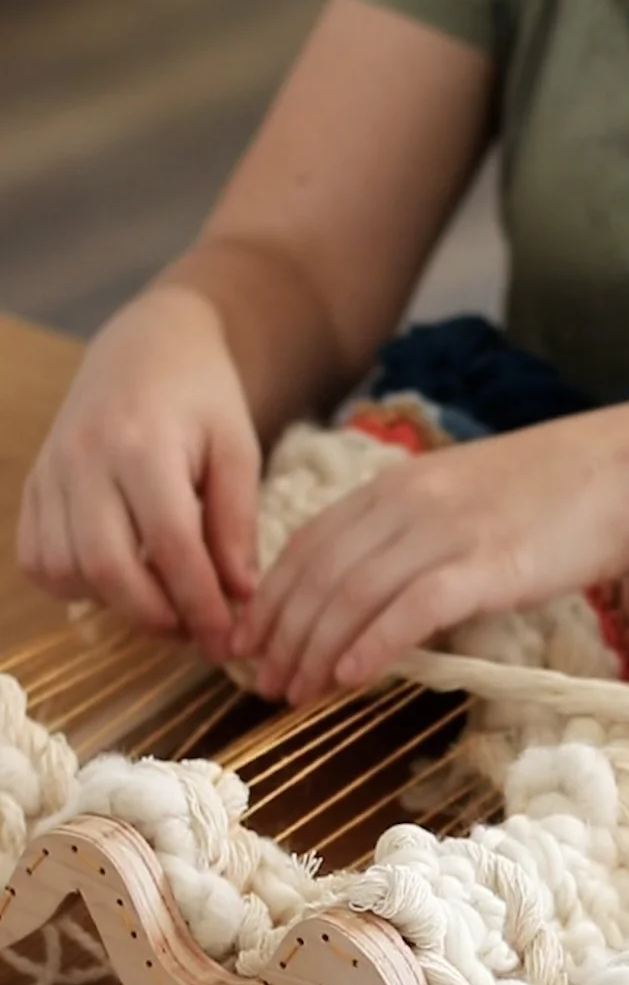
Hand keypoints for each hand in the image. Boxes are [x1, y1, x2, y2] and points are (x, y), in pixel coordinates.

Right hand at [18, 285, 262, 661]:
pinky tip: (117, 578)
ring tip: (163, 604)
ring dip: (116, 606)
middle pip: (108, 567)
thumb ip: (237, 523)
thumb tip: (239, 597)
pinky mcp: (34, 485)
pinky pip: (38, 559)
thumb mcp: (238, 448)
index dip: (200, 604)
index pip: (171, 545)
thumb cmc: (202, 397)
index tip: (226, 639)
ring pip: (67, 570)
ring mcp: (50, 472)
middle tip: (195, 631)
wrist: (146, 345)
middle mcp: (84, 458)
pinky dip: (75, 585)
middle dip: (155, 617)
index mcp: (143, 443)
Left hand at [233, 406, 628, 701]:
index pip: (307, 545)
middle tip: (260, 683)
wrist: (628, 469)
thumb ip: (417, 536)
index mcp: (396, 487)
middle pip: (317, 574)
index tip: (248, 643)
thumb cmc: (556, 494)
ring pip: (351, 594)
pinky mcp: (484, 564)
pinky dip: (371, 644)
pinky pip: (410, 608)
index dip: (269, 599)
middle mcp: (407, 503)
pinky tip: (348, 678)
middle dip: (279, 633)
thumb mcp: (466, 500)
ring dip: (312, 649)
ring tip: (292, 692)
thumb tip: (380, 596)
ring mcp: (444, 532)